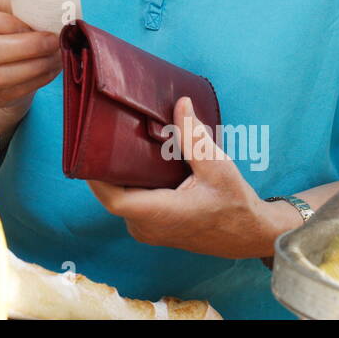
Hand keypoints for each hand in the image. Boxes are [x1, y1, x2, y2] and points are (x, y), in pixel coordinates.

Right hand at [0, 0, 60, 110]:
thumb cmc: (1, 28)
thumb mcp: (1, 7)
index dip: (5, 21)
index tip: (31, 22)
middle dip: (25, 46)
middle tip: (52, 40)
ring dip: (34, 66)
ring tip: (56, 55)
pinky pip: (9, 93)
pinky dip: (34, 81)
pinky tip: (50, 69)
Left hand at [86, 96, 275, 258]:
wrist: (250, 234)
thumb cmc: (234, 203)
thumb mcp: (217, 166)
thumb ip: (194, 136)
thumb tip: (180, 103)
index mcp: (158, 214)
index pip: (111, 198)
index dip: (95, 175)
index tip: (88, 148)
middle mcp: (145, 227)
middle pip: (111, 193)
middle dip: (106, 164)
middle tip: (103, 131)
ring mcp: (146, 229)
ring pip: (120, 197)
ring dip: (118, 172)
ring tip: (116, 139)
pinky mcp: (151, 226)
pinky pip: (130, 201)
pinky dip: (130, 181)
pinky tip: (134, 158)